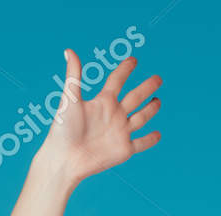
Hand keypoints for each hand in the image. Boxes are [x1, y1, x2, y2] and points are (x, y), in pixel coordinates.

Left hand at [35, 50, 162, 187]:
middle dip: (147, 87)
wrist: (62, 160)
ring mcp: (120, 132)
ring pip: (141, 118)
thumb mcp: (69, 100)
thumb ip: (74, 75)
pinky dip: (150, 139)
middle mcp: (113, 115)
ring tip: (158, 101)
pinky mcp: (124, 150)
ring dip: (151, 109)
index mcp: (102, 102)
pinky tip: (157, 134)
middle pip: (135, 97)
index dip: (125, 69)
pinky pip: (141, 144)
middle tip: (158, 78)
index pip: (117, 81)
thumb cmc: (62, 131)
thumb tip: (69, 50)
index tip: (132, 60)